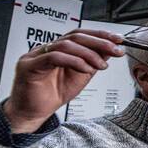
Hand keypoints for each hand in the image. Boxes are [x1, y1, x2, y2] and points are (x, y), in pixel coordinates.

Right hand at [1, 29, 124, 133]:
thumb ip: (93, 61)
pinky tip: (86, 69)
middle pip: (75, 36)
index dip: (100, 35)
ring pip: (66, 44)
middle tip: (116, 49)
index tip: (118, 40)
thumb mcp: (81, 75)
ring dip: (89, 54)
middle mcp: (46, 48)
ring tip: (101, 65)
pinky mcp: (29, 65)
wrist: (34, 112)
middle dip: (99, 42)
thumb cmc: (53, 94)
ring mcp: (36, 55)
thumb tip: (110, 49)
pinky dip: (74, 61)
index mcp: (58, 49)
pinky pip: (54, 57)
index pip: (80, 34)